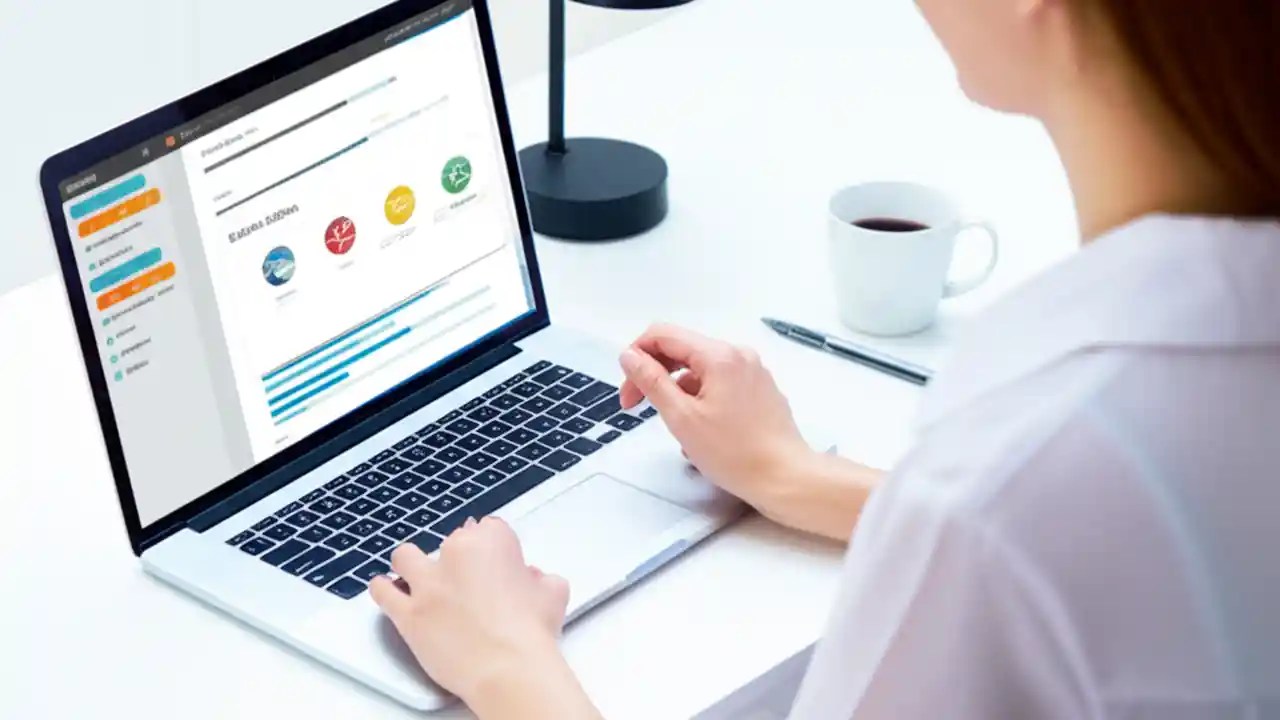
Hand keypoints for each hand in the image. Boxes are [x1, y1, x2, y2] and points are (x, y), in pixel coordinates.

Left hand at [370, 519, 597, 718]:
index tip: (493, 563)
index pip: (486, 527)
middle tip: (468, 584)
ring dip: (413, 566)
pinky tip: (389, 591)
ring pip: (407, 557)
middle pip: (448, 542)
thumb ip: (539, 577)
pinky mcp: (407, 612)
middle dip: (456, 560)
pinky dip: (384, 589)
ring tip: (420, 580)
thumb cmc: (530, 634)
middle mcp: (455, 553)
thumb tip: (532, 580)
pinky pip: (382, 591)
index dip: (490, 548)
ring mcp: (427, 583)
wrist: (509, 669)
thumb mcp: (552, 592)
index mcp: (491, 540)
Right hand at [618, 325, 811, 515]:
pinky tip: (701, 434)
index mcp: (719, 357)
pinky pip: (720, 385)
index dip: (637, 357)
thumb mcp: (682, 418)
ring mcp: (753, 373)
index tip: (629, 388)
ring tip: (679, 431)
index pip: (663, 335)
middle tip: (638, 407)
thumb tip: (630, 356)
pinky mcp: (760, 391)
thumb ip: (651, 381)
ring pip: (700, 372)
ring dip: (679, 395)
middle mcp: (739, 356)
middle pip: (682, 351)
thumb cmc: (738, 455)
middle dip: (656, 377)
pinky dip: (702, 402)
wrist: (786, 479)